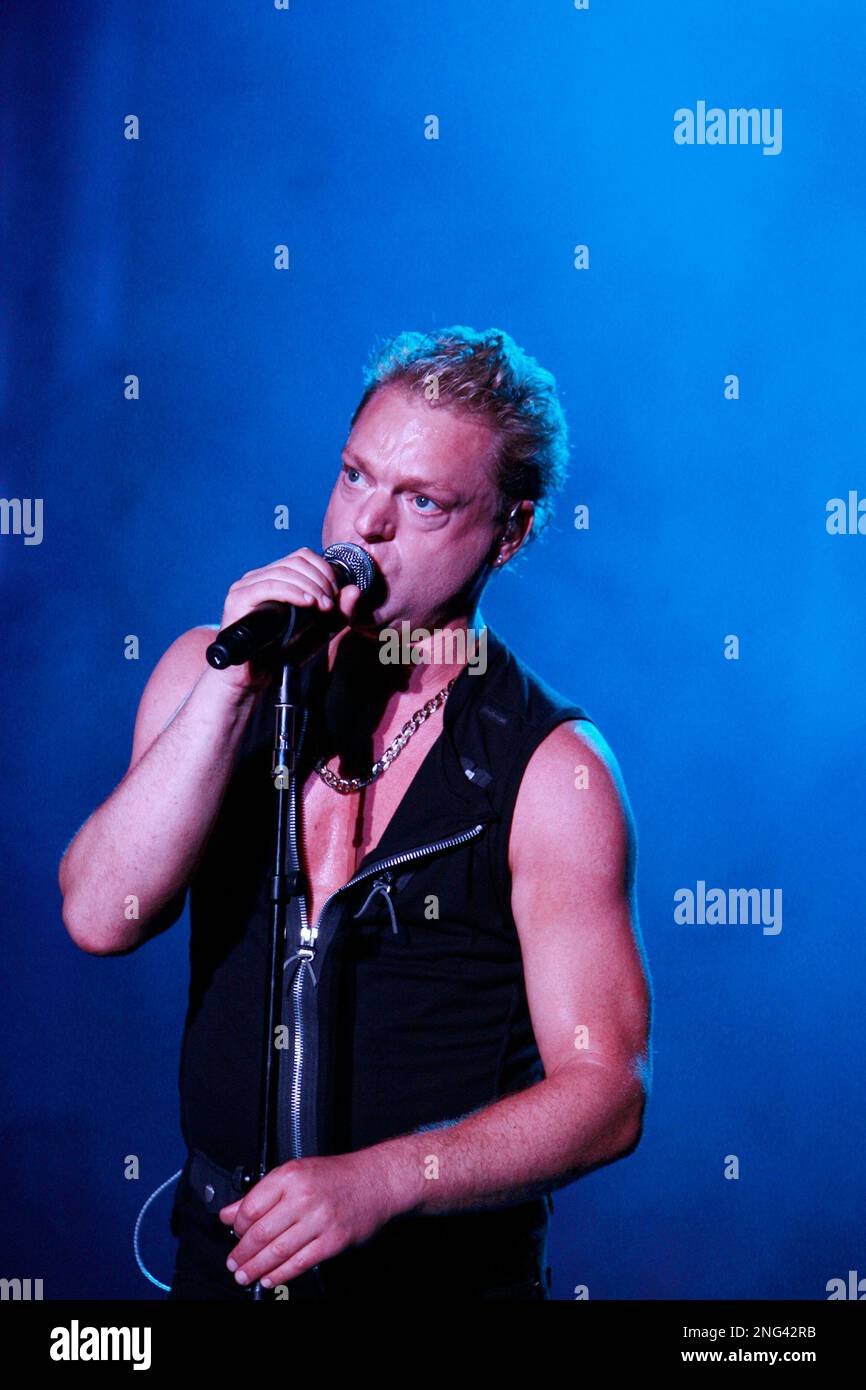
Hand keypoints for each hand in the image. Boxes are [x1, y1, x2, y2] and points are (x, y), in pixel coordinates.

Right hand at [214, 546, 363, 693]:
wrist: (253, 679)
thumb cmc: (280, 655)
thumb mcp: (318, 633)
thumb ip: (338, 614)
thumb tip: (354, 590)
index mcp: (274, 578)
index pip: (302, 556)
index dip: (324, 569)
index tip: (335, 594)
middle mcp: (258, 577)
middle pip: (295, 561)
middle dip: (320, 580)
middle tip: (329, 604)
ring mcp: (245, 586)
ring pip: (284, 571)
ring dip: (310, 586)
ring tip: (322, 607)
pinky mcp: (237, 599)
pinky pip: (268, 586)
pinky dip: (292, 591)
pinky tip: (307, 603)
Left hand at [218, 1150, 396, 1287]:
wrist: (374, 1181)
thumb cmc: (335, 1177)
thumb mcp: (294, 1174)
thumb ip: (260, 1194)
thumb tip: (229, 1213)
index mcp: (290, 1176)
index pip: (250, 1207)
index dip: (237, 1226)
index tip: (234, 1235)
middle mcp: (303, 1197)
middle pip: (261, 1233)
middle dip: (242, 1253)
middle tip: (234, 1263)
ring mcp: (319, 1220)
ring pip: (277, 1251)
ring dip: (256, 1268)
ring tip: (245, 1275)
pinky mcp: (332, 1241)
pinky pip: (299, 1263)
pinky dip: (280, 1274)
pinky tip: (269, 1278)